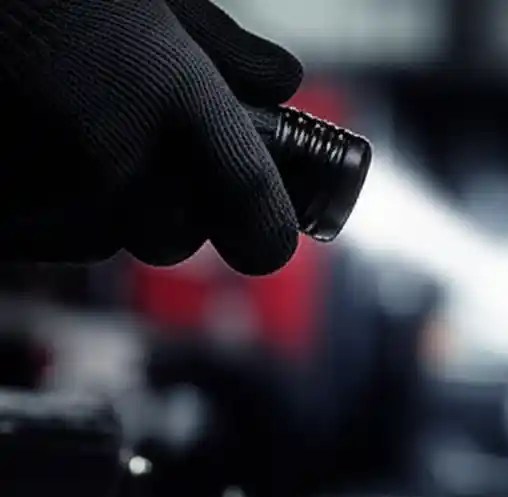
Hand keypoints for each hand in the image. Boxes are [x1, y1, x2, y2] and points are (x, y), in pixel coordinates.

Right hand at [0, 0, 302, 274]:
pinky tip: (22, 140)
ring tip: (59, 124)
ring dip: (97, 203)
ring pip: (101, 237)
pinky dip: (35, 205)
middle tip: (134, 146)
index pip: (256, 217)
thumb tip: (281, 83)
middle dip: (167, 205)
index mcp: (178, 105)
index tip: (266, 237)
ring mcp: (46, 197)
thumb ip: (219, 47)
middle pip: (174, 237)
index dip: (265, 236)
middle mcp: (119, 164)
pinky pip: (35, 235)